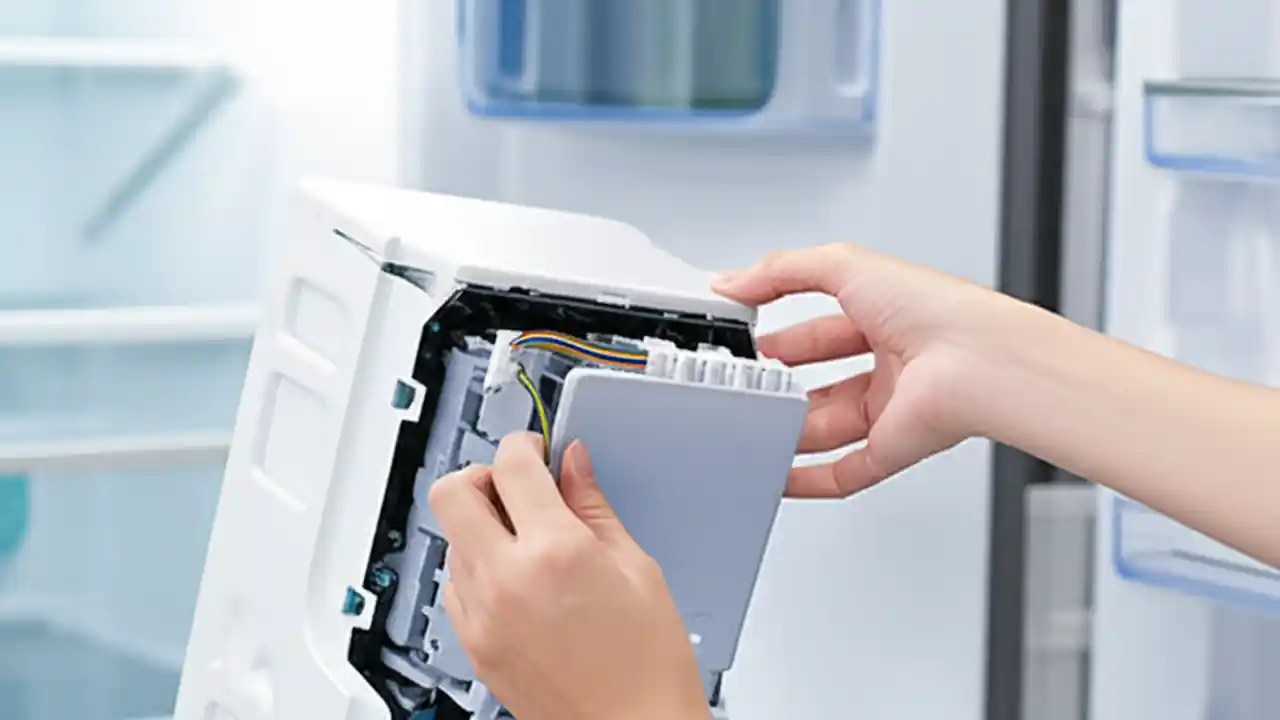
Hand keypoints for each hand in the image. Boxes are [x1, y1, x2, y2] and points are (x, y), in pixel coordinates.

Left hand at [428, 433, 708, 719]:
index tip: (538, 449)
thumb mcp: (637, 568)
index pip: (512, 463)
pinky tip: (516, 580)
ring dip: (480, 525)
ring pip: (450, 539)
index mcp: (555, 550)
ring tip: (526, 540)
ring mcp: (481, 616)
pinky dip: (476, 569)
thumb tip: (575, 465)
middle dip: (483, 476)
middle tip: (516, 485)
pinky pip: (453, 586)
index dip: (526, 444)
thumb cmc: (647, 667)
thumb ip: (594, 508)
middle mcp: (505, 579)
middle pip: (452, 492)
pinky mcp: (473, 645)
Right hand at [714, 243, 1031, 497]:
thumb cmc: (937, 309)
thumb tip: (736, 281)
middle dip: (783, 386)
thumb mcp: (845, 265)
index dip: (785, 337)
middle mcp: (893, 367)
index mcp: (888, 319)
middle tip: (745, 386)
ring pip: (828, 430)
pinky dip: (809, 480)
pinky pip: (845, 472)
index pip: (824, 331)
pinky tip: (780, 477)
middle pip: (824, 384)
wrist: (980, 363)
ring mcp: (893, 411)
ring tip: (749, 426)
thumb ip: (783, 270)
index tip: (748, 341)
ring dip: (788, 431)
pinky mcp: (893, 450)